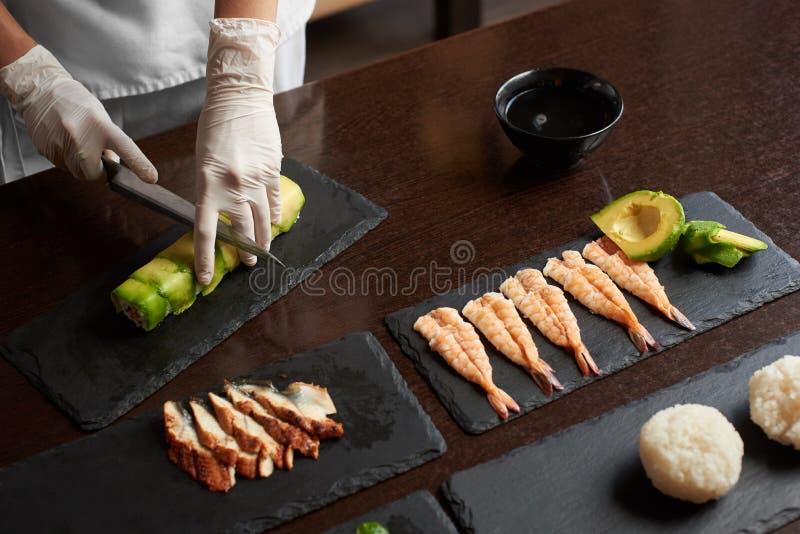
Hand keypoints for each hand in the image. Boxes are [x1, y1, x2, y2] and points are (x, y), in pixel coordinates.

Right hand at [0, 45, 156, 182]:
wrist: (40, 91)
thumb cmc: (76, 103)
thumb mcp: (100, 117)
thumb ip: (110, 142)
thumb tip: (112, 165)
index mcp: (100, 125)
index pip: (125, 147)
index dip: (139, 164)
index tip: (151, 177)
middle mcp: (80, 136)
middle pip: (94, 174)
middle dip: (98, 171)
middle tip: (97, 157)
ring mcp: (61, 144)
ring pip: (77, 172)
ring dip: (82, 165)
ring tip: (78, 143)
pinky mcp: (46, 150)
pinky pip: (63, 166)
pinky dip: (68, 159)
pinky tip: (65, 142)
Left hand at [194, 18, 282, 283]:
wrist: (239, 97)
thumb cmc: (214, 126)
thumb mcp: (202, 160)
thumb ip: (211, 189)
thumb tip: (222, 214)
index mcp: (208, 184)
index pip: (206, 232)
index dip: (206, 258)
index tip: (207, 278)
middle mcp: (233, 186)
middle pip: (242, 230)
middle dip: (245, 250)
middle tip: (247, 264)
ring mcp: (256, 179)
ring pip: (263, 220)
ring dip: (264, 238)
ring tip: (264, 251)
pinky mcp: (273, 170)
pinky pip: (275, 200)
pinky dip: (276, 214)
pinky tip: (277, 223)